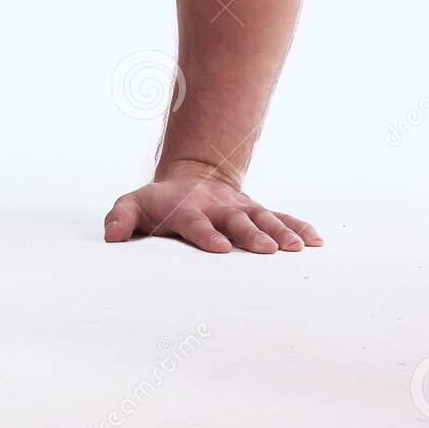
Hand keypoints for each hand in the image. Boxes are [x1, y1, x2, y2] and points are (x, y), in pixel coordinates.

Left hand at [103, 165, 322, 253]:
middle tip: (267, 249)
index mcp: (186, 209)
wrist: (191, 178)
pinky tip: (316, 241)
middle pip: (236, 221)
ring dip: (281, 232)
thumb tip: (112, 236)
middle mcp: (217, 208)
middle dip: (251, 234)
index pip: (196, 223)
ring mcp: (241, 209)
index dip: (206, 234)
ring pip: (264, 219)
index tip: (219, 248)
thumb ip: (121, 218)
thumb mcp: (133, 204)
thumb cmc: (159, 203)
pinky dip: (299, 227)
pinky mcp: (257, 212)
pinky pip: (282, 218)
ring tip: (299, 248)